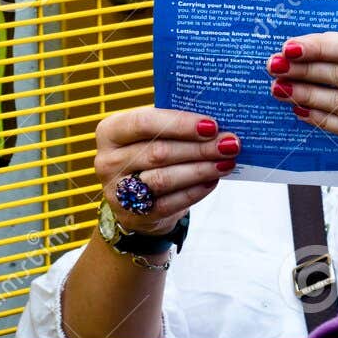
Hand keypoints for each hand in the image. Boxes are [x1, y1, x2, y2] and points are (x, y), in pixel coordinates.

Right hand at [94, 108, 239, 235]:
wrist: (132, 199)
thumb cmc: (147, 154)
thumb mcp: (149, 134)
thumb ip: (172, 125)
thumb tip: (214, 124)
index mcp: (110, 131)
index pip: (144, 123)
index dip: (180, 124)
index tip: (211, 125)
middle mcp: (108, 161)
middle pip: (158, 152)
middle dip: (199, 148)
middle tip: (229, 144)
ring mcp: (118, 191)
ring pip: (165, 179)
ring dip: (201, 169)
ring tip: (227, 162)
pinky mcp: (134, 215)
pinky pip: (170, 202)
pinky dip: (195, 190)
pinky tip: (213, 180)